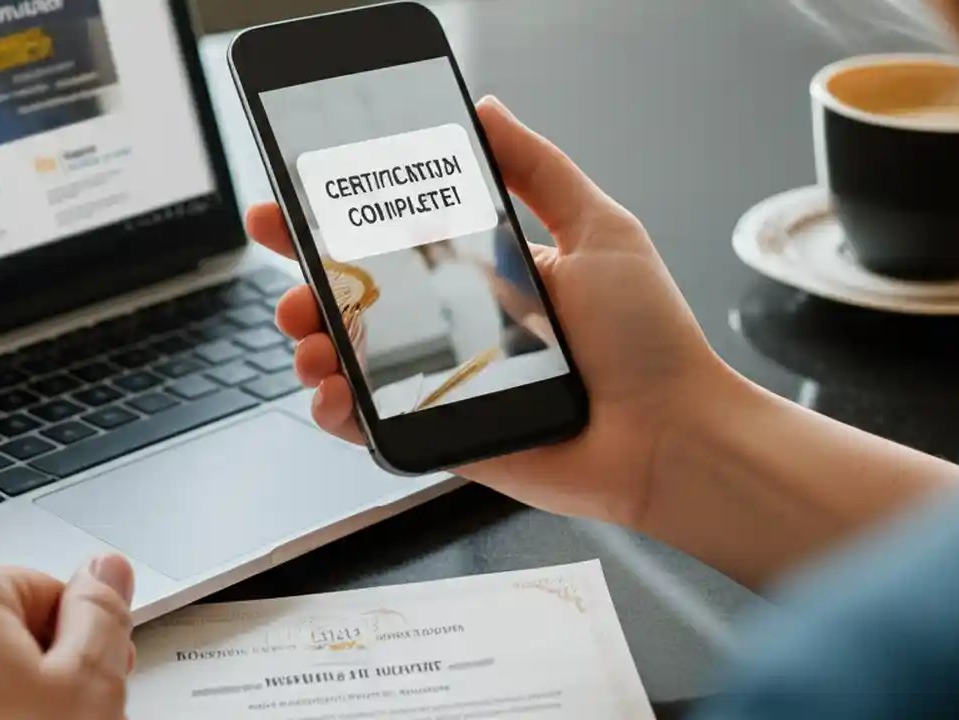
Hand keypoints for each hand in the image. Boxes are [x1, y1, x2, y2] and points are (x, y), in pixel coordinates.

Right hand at [246, 96, 731, 527]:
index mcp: (484, 274)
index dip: (334, 226)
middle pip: (357, 302)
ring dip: (311, 347)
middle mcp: (455, 326)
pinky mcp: (440, 436)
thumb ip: (540, 169)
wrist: (670, 436)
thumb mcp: (599, 229)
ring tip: (308, 339)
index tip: (288, 208)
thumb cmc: (649, 340)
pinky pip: (370, 426)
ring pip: (350, 362)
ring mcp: (443, 383)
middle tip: (291, 285)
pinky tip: (331, 393)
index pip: (393, 242)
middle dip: (306, 288)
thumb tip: (487, 110)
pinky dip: (335, 412)